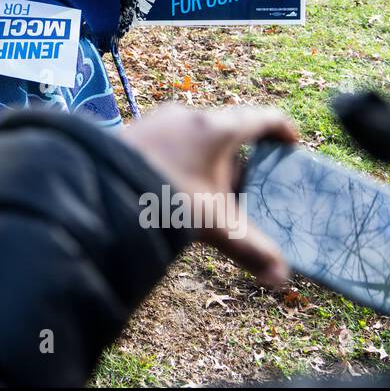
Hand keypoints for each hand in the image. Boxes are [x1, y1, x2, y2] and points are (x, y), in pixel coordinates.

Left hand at [119, 104, 297, 286]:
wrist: (97, 185)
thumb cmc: (160, 199)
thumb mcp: (213, 225)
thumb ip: (250, 249)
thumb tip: (281, 275)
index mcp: (217, 129)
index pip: (262, 117)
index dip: (282, 129)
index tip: (292, 143)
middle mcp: (189, 115)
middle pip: (228, 125)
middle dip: (244, 149)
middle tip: (254, 173)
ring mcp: (159, 119)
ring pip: (197, 131)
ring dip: (211, 152)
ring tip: (213, 182)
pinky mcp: (136, 129)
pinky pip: (170, 137)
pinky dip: (184, 154)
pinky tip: (176, 181)